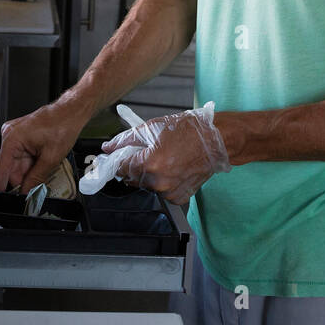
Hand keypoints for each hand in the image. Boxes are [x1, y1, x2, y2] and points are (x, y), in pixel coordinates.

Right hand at [0, 99, 88, 193]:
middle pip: (10, 167)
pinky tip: (42, 163)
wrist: (71, 112)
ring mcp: (15, 135)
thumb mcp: (50, 158)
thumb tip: (27, 192)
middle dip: (22, 179)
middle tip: (34, 189)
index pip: (1, 168)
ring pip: (17, 163)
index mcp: (12, 138)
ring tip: (43, 170)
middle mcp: (10, 135)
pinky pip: (22, 156)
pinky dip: (31, 163)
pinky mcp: (21, 136)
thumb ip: (36, 178)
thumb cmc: (62, 125)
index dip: (1, 186)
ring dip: (28, 171)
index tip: (1, 198)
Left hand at [101, 102, 230, 204]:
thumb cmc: (189, 131)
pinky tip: (170, 167)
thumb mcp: (152, 128)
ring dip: (147, 175)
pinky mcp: (180, 196)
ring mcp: (170, 191)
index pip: (121, 168)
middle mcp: (159, 182)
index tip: (118, 156)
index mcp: (150, 164)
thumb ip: (126, 139)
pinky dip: (162, 182)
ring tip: (161, 158)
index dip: (118, 161)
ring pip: (147, 186)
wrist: (216, 140)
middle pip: (133, 179)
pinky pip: (162, 192)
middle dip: (133, 167)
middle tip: (143, 153)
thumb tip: (108, 147)